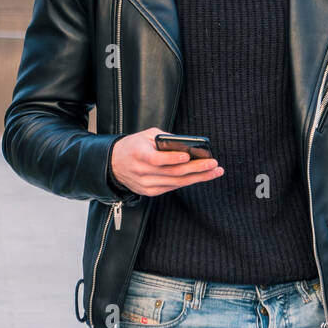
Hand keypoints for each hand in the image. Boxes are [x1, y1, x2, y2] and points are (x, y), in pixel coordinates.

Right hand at [109, 126, 223, 196]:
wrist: (113, 164)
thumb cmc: (133, 146)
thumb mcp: (146, 135)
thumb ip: (165, 138)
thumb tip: (188, 145)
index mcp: (138, 154)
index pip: (156, 159)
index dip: (172, 158)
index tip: (188, 156)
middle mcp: (142, 171)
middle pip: (173, 172)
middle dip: (196, 168)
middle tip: (213, 164)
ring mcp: (146, 184)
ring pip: (176, 182)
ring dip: (198, 177)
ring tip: (214, 171)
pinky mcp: (150, 192)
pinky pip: (172, 187)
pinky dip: (188, 181)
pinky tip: (201, 176)